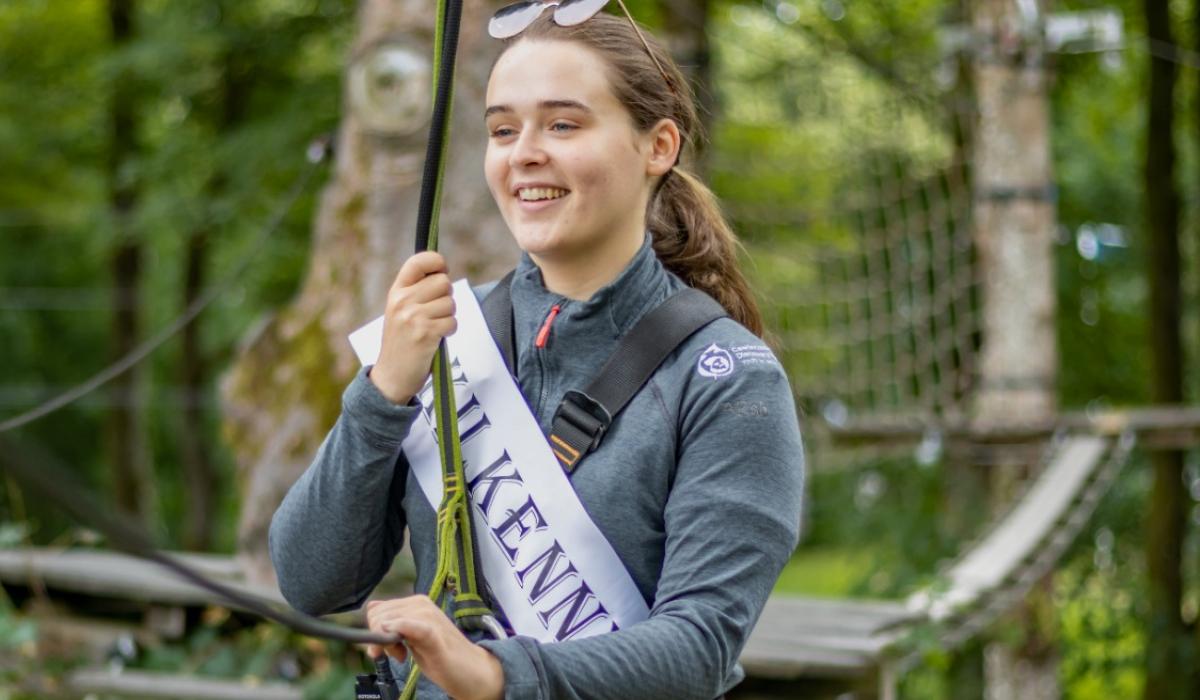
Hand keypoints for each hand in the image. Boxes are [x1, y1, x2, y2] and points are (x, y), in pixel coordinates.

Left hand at [364, 596, 503, 699]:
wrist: (471, 670)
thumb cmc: (441, 654)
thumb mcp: (412, 636)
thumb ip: (394, 621)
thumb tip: (371, 607)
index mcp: (416, 603)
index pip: (376, 610)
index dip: (373, 631)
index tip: (386, 648)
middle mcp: (421, 604)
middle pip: (378, 616)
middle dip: (378, 638)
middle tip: (396, 653)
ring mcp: (428, 616)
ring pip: (387, 622)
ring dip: (388, 644)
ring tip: (404, 655)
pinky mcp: (433, 633)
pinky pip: (407, 626)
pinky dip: (398, 631)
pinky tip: (402, 649)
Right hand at [369, 252, 456, 403]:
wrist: (391, 376)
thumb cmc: (402, 341)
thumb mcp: (399, 311)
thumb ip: (416, 292)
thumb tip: (443, 272)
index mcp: (396, 291)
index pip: (418, 261)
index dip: (437, 262)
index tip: (442, 271)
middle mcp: (402, 301)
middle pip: (443, 282)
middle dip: (447, 296)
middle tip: (436, 311)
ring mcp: (413, 317)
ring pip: (450, 303)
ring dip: (448, 316)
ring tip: (433, 328)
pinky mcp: (425, 334)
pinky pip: (452, 322)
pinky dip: (449, 331)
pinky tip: (436, 338)